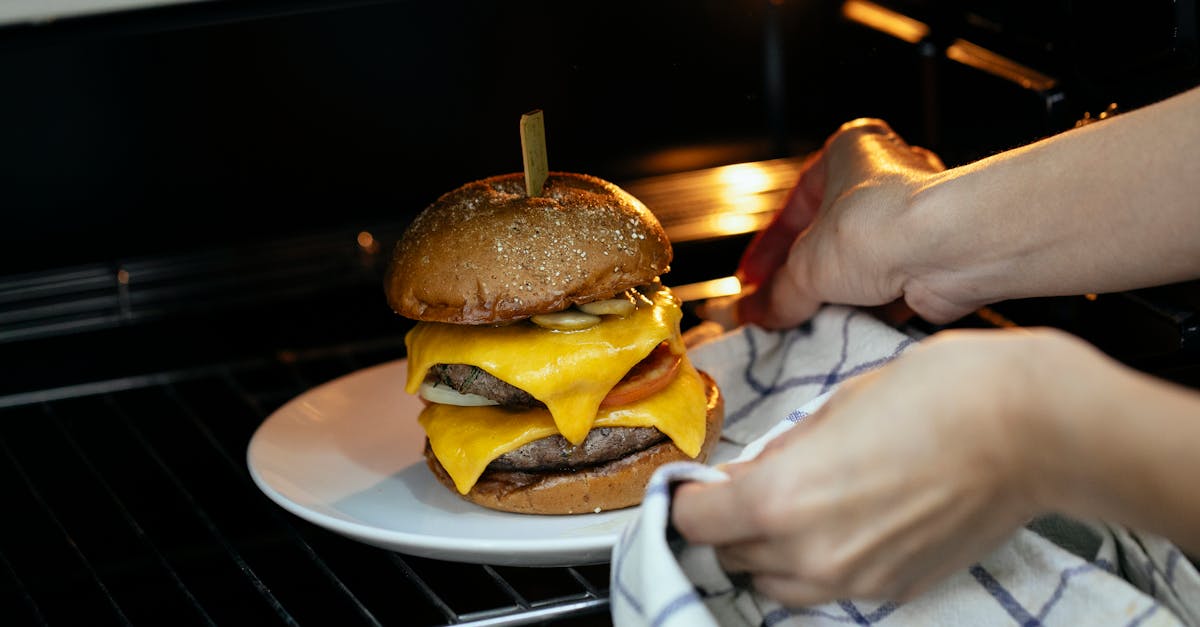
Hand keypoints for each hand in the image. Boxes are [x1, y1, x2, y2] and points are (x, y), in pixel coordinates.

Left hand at [671, 329, 1072, 605]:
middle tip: (737, 488)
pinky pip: (827, 588)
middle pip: (729, 556)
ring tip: (784, 507)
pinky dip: (813, 562)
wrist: (1031, 427)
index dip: (686, 498)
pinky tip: (834, 521)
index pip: (694, 520)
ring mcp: (855, 580)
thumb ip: (781, 451)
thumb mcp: (835, 406)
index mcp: (781, 499)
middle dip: (724, 522)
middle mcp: (811, 553)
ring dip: (763, 551)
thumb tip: (751, 472)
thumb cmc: (940, 396)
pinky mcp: (894, 588)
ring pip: (774, 584)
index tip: (691, 483)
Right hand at [735, 119, 959, 327]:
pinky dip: (868, 308)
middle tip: (777, 304)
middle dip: (802, 275)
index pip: (795, 205)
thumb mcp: (806, 266)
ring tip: (809, 322)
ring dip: (835, 294)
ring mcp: (914, 218)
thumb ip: (778, 293)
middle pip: (827, 235)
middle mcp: (885, 177)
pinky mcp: (935, 256)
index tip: (752, 281)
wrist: (951, 250)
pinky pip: (889, 287)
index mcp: (849, 151)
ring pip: (860, 263)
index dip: (768, 249)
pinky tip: (846, 328)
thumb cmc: (877, 228)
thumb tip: (756, 314)